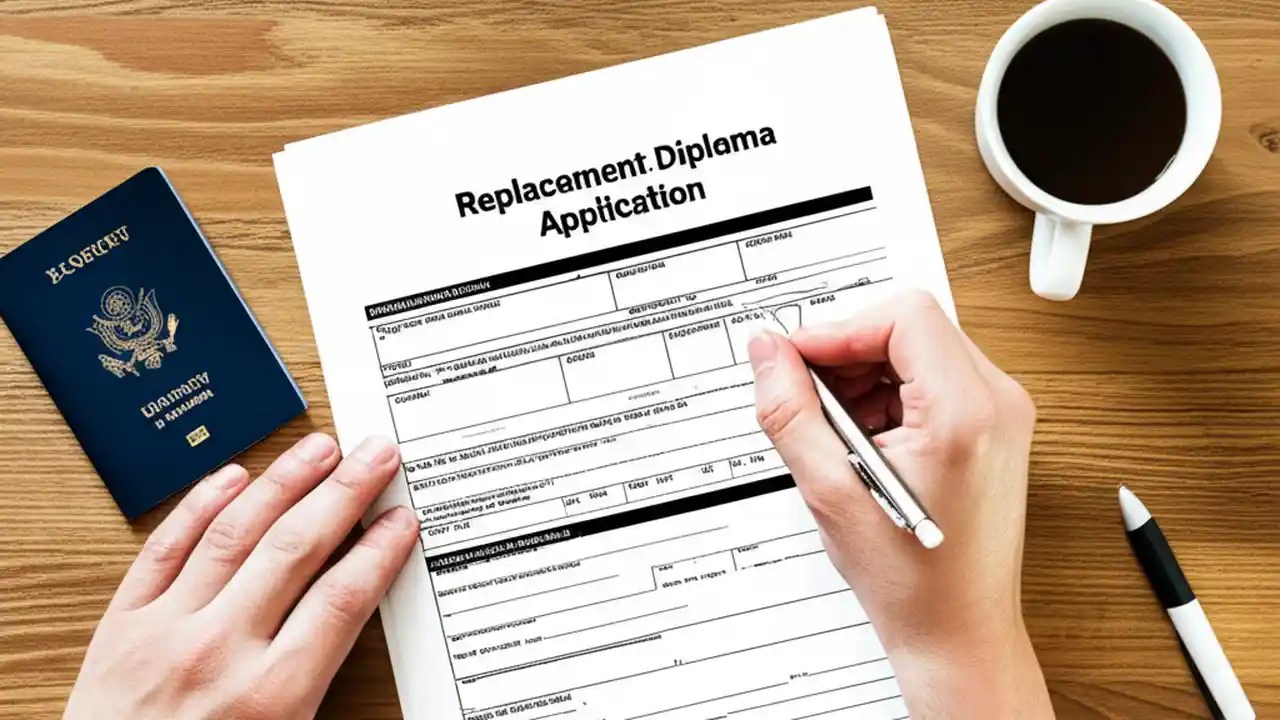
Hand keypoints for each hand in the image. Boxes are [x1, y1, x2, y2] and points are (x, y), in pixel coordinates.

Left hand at [64, 434, 418, 719]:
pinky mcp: (122, 626)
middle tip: (375, 456)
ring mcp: (167, 632)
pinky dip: (198, 506)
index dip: (380, 549)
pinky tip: (232, 476)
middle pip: (297, 549)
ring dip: (283, 482)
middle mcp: (220, 653)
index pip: (343, 598)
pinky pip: (164, 549)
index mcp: (272, 695)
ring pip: (234, 533)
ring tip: (318, 448)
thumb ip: (321, 678)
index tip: (401, 519)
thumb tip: (357, 612)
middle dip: (345, 492)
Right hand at [747, 290, 1052, 718]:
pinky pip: (930, 380)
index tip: (796, 360)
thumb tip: (768, 353)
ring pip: (917, 350)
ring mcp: (1001, 414)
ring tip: (837, 434)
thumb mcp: (829, 490)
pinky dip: (886, 397)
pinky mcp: (991, 427)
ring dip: (864, 378)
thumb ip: (790, 411)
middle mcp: (998, 403)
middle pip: (910, 326)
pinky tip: (862, 443)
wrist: (958, 634)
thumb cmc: (913, 582)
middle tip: (809, 400)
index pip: (901, 317)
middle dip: (848, 355)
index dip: (837, 331)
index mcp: (967, 412)